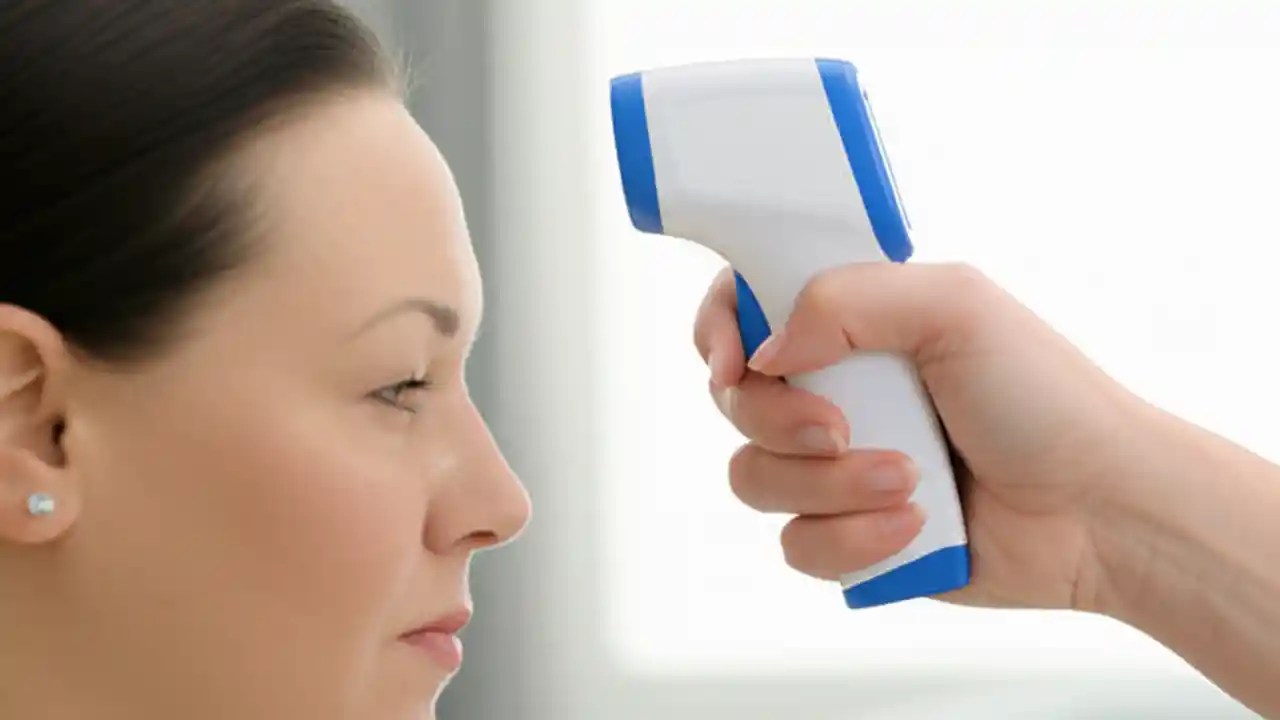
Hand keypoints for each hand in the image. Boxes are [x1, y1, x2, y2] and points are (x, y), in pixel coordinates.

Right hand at [693, 263, 1154, 610]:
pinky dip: (853, 538)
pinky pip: (796, 543)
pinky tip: (913, 525)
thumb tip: (764, 352)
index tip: (738, 360)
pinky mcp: (848, 533)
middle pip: (734, 400)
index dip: (721, 331)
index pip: (744, 308)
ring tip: (909, 479)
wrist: (1098, 511)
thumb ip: (846, 300)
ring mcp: (836, 464)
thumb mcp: (955, 305)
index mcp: (853, 321)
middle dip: (779, 419)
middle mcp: (834, 389)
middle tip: (842, 426)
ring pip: (755, 477)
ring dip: (830, 485)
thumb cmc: (1045, 398)